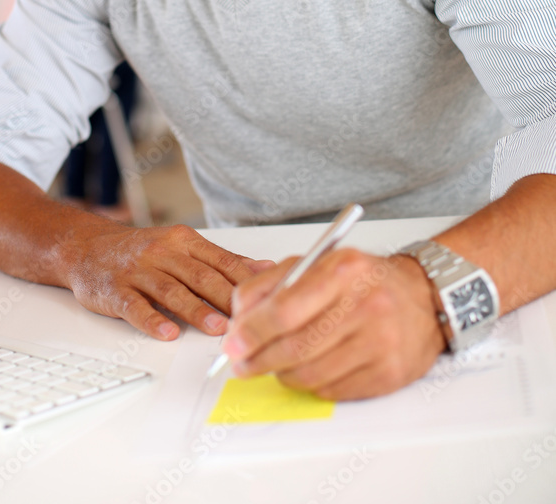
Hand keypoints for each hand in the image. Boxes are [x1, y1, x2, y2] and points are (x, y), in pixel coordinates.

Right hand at [63, 222, 274, 340]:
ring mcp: (138, 271)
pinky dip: (152, 320)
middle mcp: (162, 252)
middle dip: (226, 299)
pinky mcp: (116, 290)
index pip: (220, 260)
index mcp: (183, 241)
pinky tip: (167, 332)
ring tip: (217, 328)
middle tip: (248, 319)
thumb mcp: (182, 246)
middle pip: (200, 276)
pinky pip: (136, 306)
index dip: (244, 280)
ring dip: (196, 310)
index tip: (266, 299)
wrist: (89, 248)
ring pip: (172, 291)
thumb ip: (220, 260)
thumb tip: (264, 268)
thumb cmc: (142, 251)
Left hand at [221, 248, 445, 399]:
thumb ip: (273, 283)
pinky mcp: (389, 374)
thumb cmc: (363, 279)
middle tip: (242, 363)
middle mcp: (365, 306)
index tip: (233, 343)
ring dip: (282, 373)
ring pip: (310, 375)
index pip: (284, 310)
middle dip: (258, 359)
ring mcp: (380, 342)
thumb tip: (238, 316)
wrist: (422, 297)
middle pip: (294, 347)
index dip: (252, 331)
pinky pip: (332, 391)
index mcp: (343, 270)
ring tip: (275, 364)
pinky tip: (312, 368)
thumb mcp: (319, 262)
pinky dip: (311, 384)